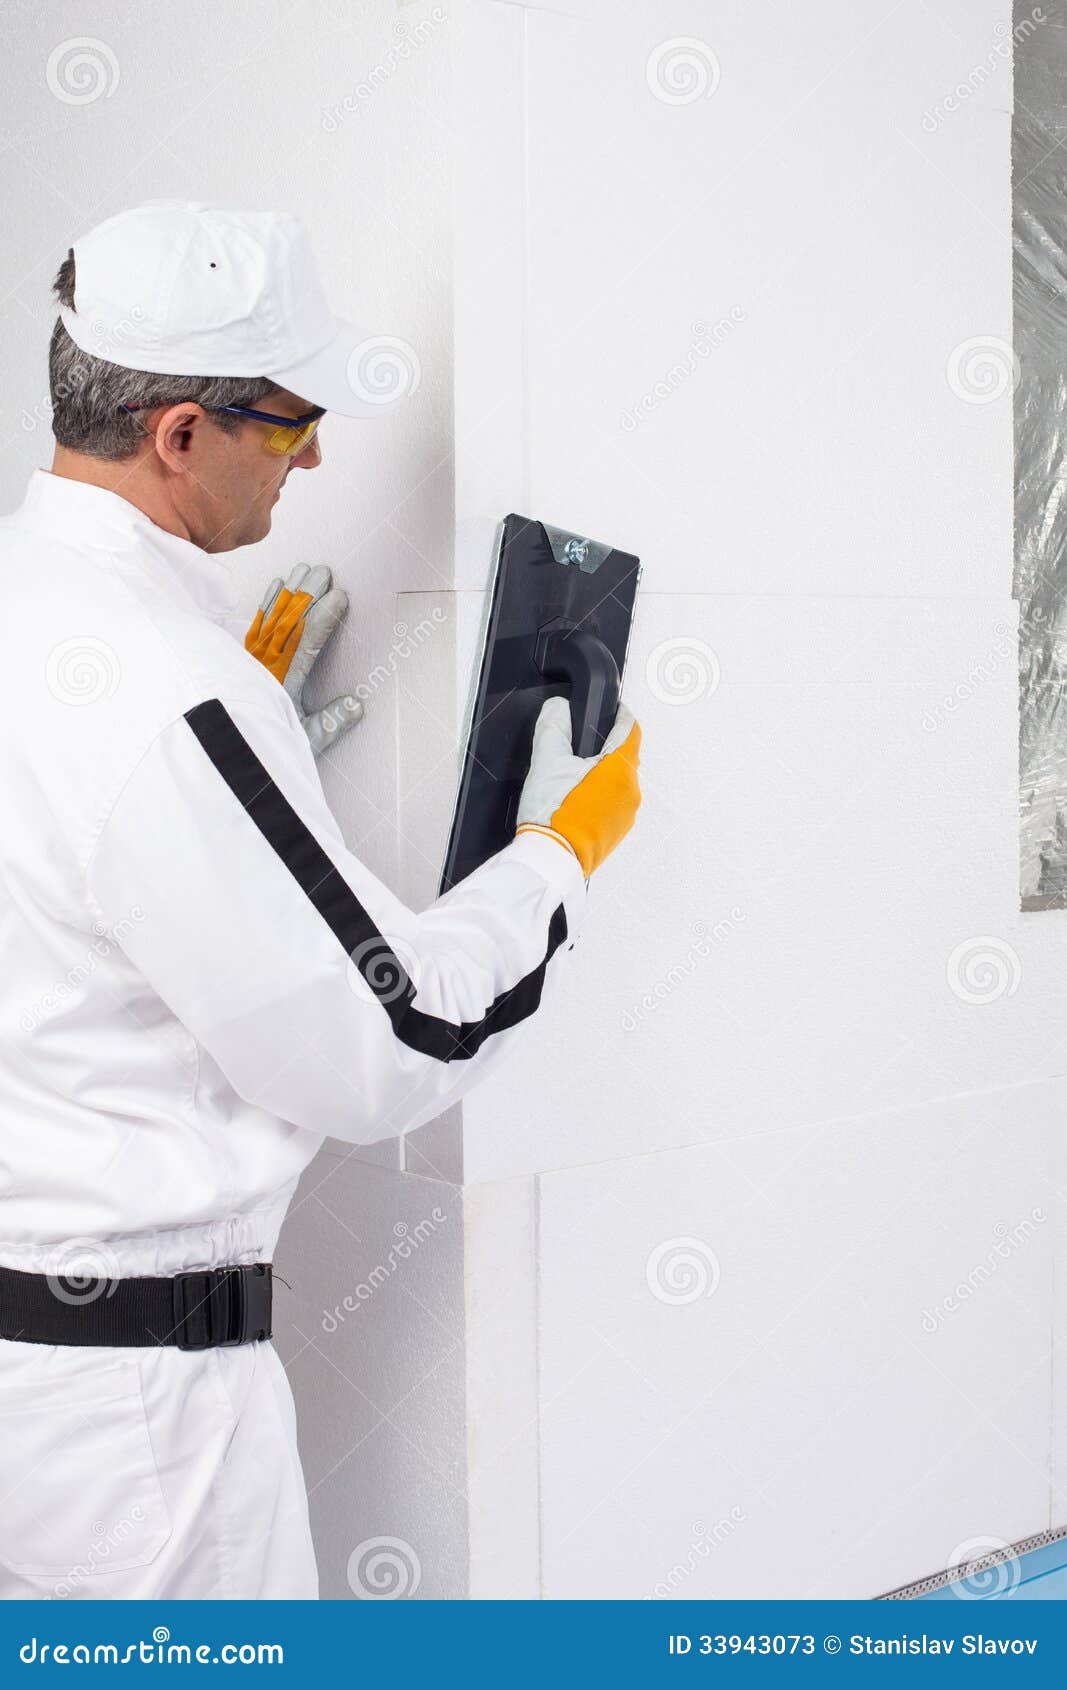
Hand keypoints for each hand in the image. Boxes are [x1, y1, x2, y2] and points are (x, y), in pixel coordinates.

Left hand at [245, 565, 363, 755]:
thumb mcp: (306, 744)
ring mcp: (253, 660)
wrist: (229, 756)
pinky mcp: (245, 659)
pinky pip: (255, 624)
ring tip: (304, 569)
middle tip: (325, 571)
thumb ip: (330, 724)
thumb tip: (355, 704)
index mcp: (284, 685)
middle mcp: (265, 668)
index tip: (340, 597)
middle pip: (288, 623)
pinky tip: (276, 586)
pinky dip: (266, 603)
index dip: (323, 618)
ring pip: (271, 618)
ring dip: (289, 592)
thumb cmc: (268, 750)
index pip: (306, 644)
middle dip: (308, 594)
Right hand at [515, 695, 641, 876]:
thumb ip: (554, 726)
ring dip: (599, 776)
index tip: (613, 710)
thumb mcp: (547, 759)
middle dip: (603, 749)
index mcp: (621, 768)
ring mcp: (626, 814)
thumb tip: (558, 708)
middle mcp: (631, 791)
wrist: (552, 860)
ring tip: (569, 781)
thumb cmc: (554, 814)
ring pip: (617, 783)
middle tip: (577, 749)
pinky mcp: (617, 832)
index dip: (620, 715)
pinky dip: (598, 799)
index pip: (630, 729)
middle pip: (623, 757)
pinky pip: (612, 806)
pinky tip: (574, 804)